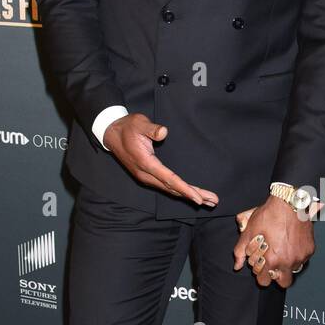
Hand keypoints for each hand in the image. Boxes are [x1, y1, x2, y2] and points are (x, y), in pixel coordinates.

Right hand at [103, 114, 217, 205]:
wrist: (111, 133)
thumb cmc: (127, 127)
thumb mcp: (139, 123)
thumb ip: (151, 128)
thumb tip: (163, 132)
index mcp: (145, 163)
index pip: (169, 179)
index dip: (185, 189)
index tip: (198, 198)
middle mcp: (146, 175)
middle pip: (173, 189)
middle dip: (194, 196)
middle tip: (213, 201)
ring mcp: (147, 178)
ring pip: (171, 190)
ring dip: (190, 196)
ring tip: (209, 201)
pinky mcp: (149, 177)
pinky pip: (167, 187)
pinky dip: (181, 192)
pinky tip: (192, 195)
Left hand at [233, 194, 314, 286]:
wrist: (290, 202)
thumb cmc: (269, 215)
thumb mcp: (250, 232)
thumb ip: (241, 251)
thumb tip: (237, 266)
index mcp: (272, 260)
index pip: (264, 281)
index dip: (261, 275)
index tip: (261, 266)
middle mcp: (288, 262)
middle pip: (282, 283)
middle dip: (276, 275)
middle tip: (272, 262)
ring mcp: (301, 257)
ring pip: (292, 271)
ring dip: (286, 265)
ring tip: (281, 250)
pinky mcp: (310, 250)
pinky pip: (302, 259)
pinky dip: (295, 255)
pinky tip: (290, 243)